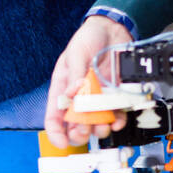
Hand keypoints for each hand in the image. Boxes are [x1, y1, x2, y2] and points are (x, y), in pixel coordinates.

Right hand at [44, 15, 132, 148]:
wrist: (112, 29)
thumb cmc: (88, 39)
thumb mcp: (76, 54)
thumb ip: (75, 76)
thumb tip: (74, 95)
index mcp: (63, 89)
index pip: (54, 117)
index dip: (56, 133)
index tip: (61, 142)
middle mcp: (80, 98)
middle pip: (75, 126)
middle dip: (79, 133)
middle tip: (84, 131)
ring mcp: (98, 99)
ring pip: (96, 124)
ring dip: (99, 129)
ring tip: (103, 124)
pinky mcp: (115, 97)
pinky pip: (116, 116)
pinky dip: (117, 122)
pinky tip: (117, 120)